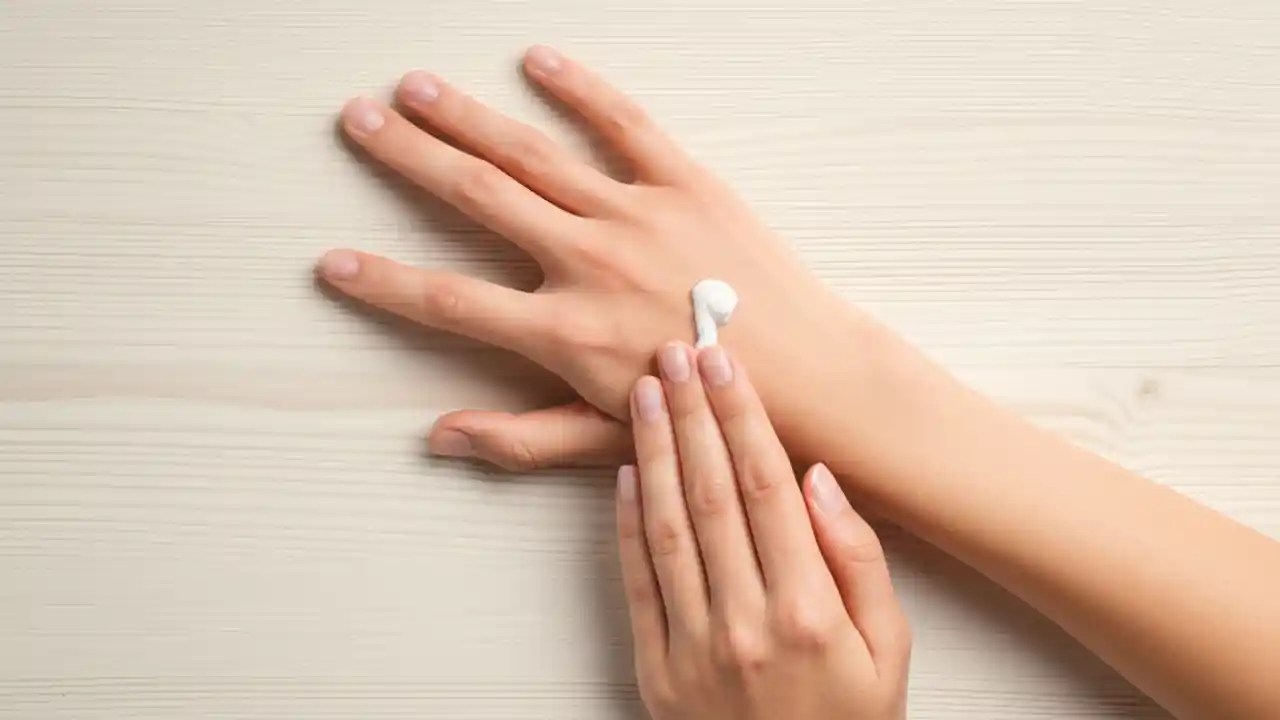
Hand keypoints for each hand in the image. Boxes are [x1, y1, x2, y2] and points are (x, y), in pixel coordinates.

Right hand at [318, 46, 866, 469]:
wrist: (810, 378)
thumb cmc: (706, 413)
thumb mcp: (608, 440)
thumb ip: (520, 439)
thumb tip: (439, 439)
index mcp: (565, 332)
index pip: (450, 302)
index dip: (384, 283)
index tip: (333, 262)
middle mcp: (588, 263)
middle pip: (477, 198)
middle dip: (408, 158)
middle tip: (358, 122)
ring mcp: (636, 216)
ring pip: (532, 154)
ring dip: (466, 116)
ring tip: (413, 88)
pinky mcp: (686, 185)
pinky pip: (624, 123)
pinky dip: (579, 88)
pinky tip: (536, 60)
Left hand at [616, 342, 909, 719]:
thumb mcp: (891, 651)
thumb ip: (859, 561)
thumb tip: (819, 480)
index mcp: (808, 611)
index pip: (767, 489)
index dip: (742, 417)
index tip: (725, 364)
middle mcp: (744, 623)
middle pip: (712, 493)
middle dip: (692, 414)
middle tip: (676, 350)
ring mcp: (692, 647)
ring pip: (667, 526)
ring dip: (653, 451)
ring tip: (645, 391)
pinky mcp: (655, 668)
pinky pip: (637, 581)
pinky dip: (627, 522)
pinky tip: (625, 472)